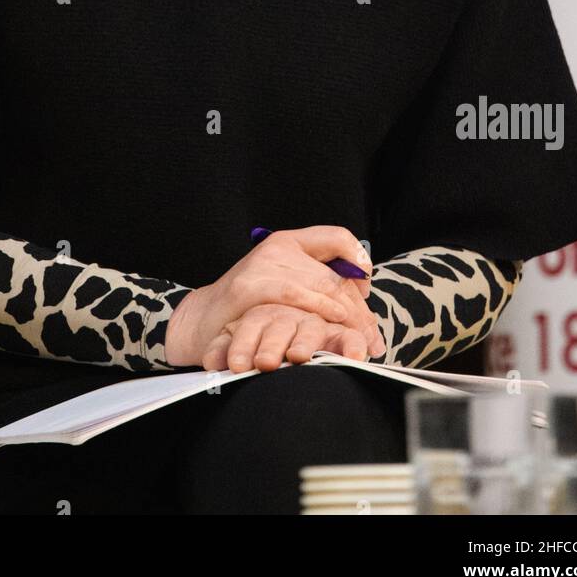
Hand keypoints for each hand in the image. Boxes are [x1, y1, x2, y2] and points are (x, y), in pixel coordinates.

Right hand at [163, 224, 377, 367]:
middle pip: (334, 272)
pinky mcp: (250, 284)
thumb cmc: (250, 310)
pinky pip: (295, 295)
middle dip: (358, 308)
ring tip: (358, 339)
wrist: (204, 320)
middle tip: (372, 337)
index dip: (357, 260)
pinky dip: (318, 309)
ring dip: (345, 315)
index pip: (336, 237)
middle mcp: (278, 246)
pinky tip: (330, 324)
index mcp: (289, 242)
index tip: (365, 289)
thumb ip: (316, 286)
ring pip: (321, 284)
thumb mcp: (285, 287)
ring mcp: (264, 262)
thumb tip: (363, 302)